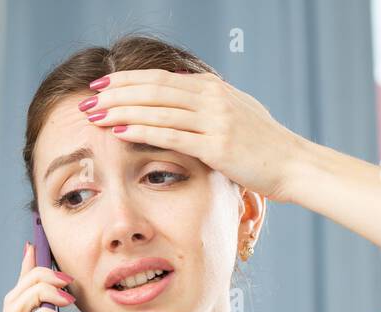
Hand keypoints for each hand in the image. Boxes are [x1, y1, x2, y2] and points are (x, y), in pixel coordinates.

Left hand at [79, 68, 308, 203]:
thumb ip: (207, 105)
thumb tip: (181, 94)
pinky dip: (141, 131)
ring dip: (121, 111)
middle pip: (153, 89)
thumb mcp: (235, 114)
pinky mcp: (216, 146)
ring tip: (94, 115)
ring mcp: (214, 120)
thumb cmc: (264, 146)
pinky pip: (170, 135)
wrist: (293, 164)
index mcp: (212, 89)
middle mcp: (211, 98)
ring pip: (157, 109)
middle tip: (87, 99)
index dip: (127, 80)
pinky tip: (119, 131)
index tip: (101, 85)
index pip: (160, 78)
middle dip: (116, 93)